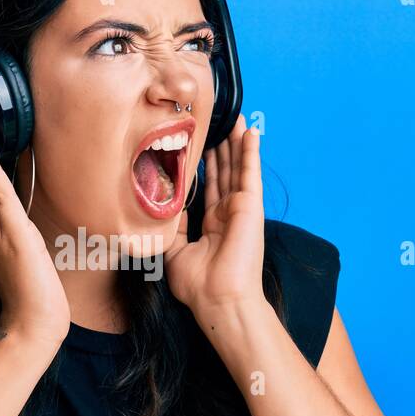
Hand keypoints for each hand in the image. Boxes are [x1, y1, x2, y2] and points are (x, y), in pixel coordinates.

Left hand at [163, 113, 266, 318]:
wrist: (218, 299)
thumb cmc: (197, 284)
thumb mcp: (174, 250)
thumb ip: (172, 224)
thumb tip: (164, 203)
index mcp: (212, 223)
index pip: (207, 186)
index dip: (202, 164)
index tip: (194, 143)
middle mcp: (227, 212)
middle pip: (223, 171)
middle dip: (219, 146)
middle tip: (213, 120)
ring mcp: (241, 207)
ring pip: (236, 166)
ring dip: (235, 141)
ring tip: (232, 116)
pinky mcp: (251, 205)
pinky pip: (250, 172)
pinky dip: (250, 150)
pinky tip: (249, 130)